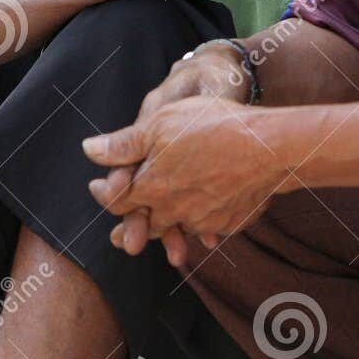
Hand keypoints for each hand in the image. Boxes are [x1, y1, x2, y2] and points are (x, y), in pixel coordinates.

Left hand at [85, 97, 288, 263]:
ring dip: (166, 231)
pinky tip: (202, 219)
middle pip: (144, 223)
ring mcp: (203, 220)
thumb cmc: (214, 127)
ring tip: (161, 230)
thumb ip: (123, 143)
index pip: (116, 200)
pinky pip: (208, 229)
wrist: (269, 148)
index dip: (104, 194)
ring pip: (177, 229)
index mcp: (151, 187)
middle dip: (130, 226)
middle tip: (120, 235)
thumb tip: (89, 150)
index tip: (98, 187)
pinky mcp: (229, 222)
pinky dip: (200, 227)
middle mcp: (174, 210)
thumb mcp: (160, 123)